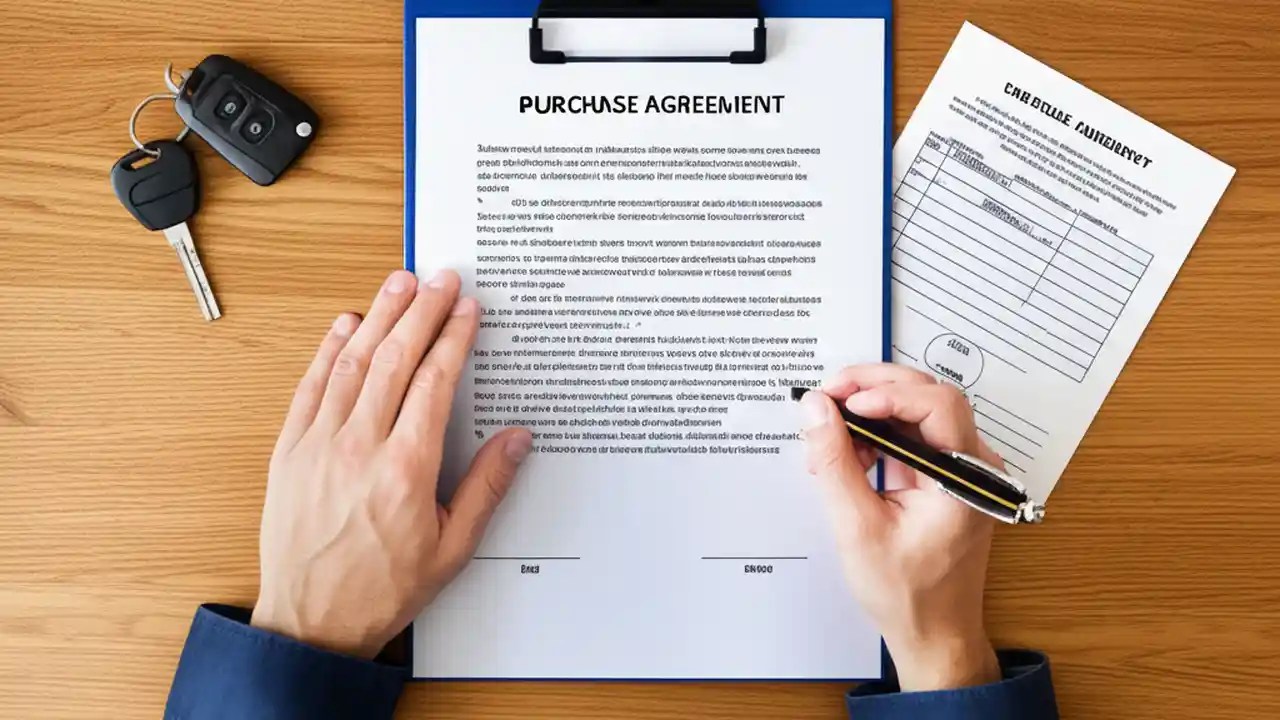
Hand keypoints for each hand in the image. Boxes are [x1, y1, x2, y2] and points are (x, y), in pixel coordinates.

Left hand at [251, 269, 531, 658]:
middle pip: (395, 359)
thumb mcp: (452, 549)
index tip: (468, 309)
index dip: (454, 338)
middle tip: (441, 278)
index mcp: (406, 469)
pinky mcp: (288, 452)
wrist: (310, 622)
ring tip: (399, 284)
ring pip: (351, 363)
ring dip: (377, 317)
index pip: (434, 382)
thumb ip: (487, 487)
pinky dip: (328, 351)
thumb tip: (518, 439)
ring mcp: (318, 446)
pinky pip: (310, 388)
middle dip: (422, 312)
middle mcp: (359, 448)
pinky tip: (344, 326)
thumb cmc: (382, 590)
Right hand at [800, 363, 1001, 691]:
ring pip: (919, 412)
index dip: (888, 392)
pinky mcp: (946, 477)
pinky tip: (847, 448)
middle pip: (929, 396)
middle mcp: (973, 466)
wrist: (934, 634)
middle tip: (827, 394)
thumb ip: (835, 463)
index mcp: (965, 479)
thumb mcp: (858, 528)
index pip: (938, 405)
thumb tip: (815, 409)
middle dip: (874, 387)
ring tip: (829, 428)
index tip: (844, 402)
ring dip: (872, 409)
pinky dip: (879, 433)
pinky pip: (914, 436)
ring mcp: (962, 470)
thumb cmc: (907, 594)